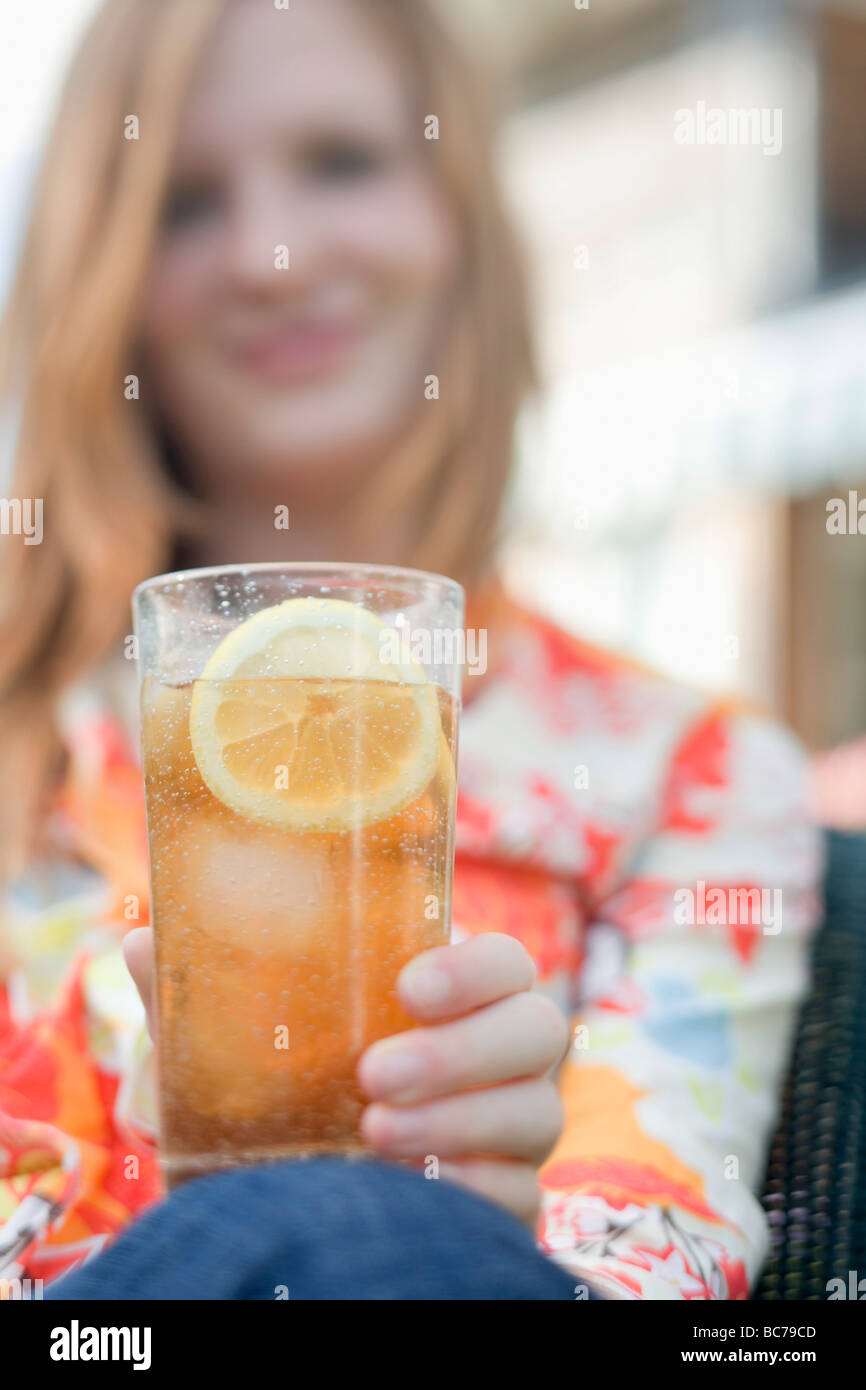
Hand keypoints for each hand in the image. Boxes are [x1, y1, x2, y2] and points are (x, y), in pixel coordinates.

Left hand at [123, 928, 567, 1226]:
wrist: (274, 1214)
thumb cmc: (264, 1111)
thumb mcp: (224, 1059)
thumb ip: (195, 1002)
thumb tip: (143, 942)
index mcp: (448, 1003)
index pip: (502, 961)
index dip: (473, 968)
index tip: (407, 986)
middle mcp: (498, 1060)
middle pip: (537, 1030)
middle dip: (461, 1050)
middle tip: (374, 1075)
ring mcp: (510, 1134)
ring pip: (537, 1115)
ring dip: (459, 1123)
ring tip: (371, 1139)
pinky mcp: (506, 1205)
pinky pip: (523, 1198)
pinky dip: (476, 1194)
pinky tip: (412, 1194)